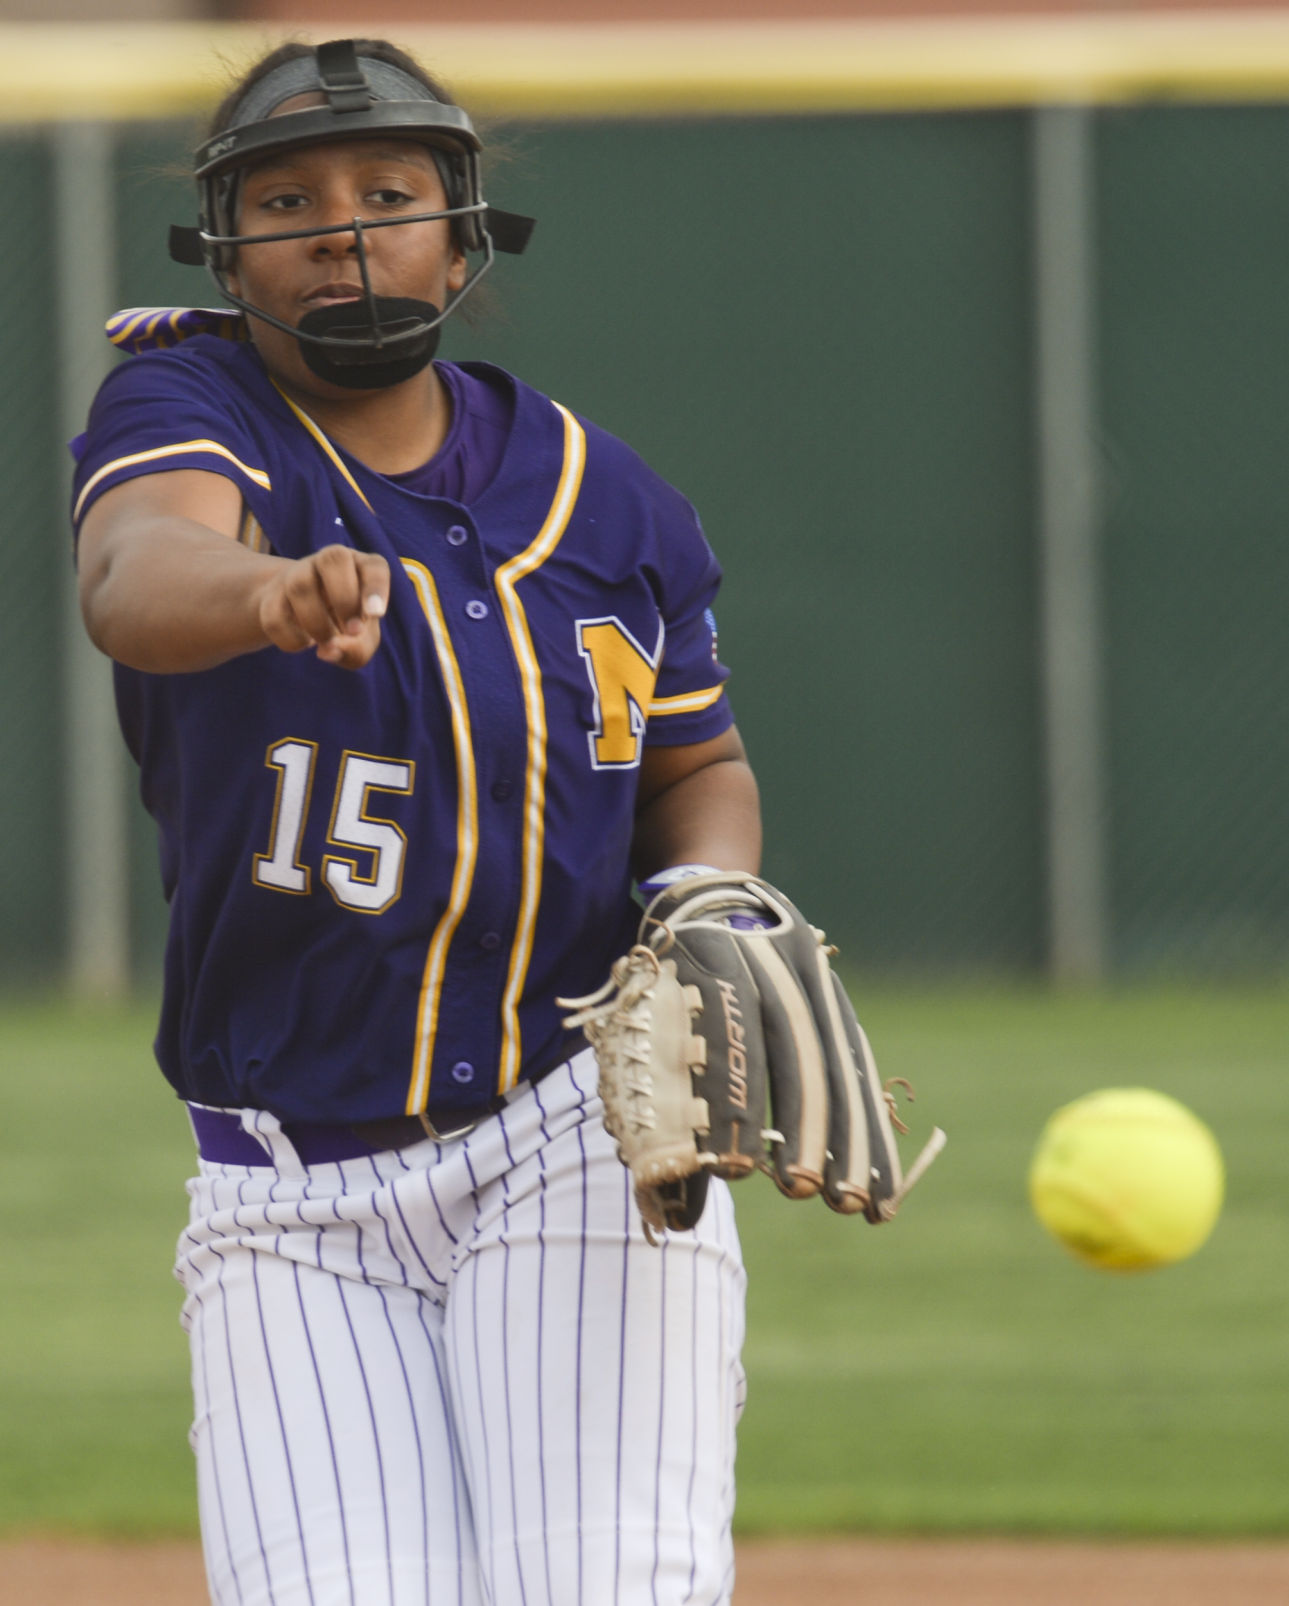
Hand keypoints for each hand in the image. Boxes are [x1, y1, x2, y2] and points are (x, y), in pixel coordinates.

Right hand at [257, 545, 389, 668]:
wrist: (303, 615)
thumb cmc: (345, 624)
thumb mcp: (361, 641)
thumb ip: (357, 650)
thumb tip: (328, 651)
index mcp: (361, 567)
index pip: (374, 565)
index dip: (376, 587)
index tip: (376, 614)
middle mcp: (329, 562)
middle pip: (333, 559)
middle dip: (345, 600)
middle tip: (352, 632)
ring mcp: (298, 573)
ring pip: (299, 585)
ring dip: (317, 623)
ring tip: (326, 642)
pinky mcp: (272, 595)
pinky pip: (274, 614)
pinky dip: (291, 638)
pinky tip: (304, 643)